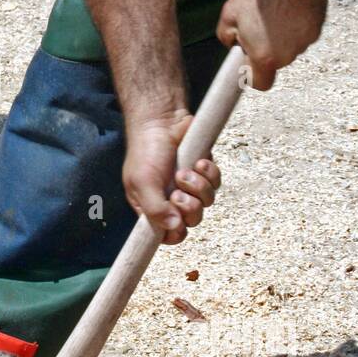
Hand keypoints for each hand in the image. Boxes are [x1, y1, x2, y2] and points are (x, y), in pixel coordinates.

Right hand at [123, 113, 221, 243]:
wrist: (161, 121)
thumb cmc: (145, 151)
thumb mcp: (142, 182)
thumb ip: (155, 208)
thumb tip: (174, 227)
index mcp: (153, 208)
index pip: (167, 235)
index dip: (175, 234)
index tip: (177, 226)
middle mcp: (172, 200)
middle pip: (191, 221)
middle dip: (188, 209)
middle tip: (178, 194)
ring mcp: (190, 187)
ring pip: (206, 203)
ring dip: (198, 188)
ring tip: (184, 172)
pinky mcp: (204, 173)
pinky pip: (216, 183)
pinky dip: (208, 174)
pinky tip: (199, 162)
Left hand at [217, 0, 326, 90]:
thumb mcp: (230, 14)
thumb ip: (225, 36)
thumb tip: (232, 45)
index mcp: (265, 58)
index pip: (260, 84)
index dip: (252, 76)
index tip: (247, 63)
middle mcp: (287, 57)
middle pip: (273, 61)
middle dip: (264, 48)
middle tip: (256, 24)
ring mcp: (304, 45)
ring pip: (287, 47)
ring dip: (279, 35)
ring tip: (273, 11)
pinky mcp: (316, 31)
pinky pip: (300, 33)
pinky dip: (294, 24)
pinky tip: (288, 7)